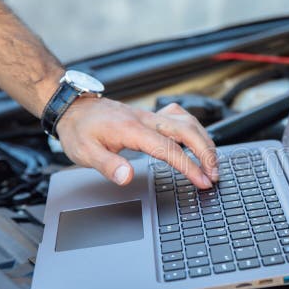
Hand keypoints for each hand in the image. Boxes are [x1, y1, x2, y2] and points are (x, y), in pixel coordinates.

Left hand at [56, 98, 218, 188]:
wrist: (73, 108)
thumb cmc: (79, 130)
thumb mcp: (85, 153)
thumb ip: (108, 166)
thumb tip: (126, 178)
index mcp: (132, 130)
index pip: (170, 149)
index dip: (190, 166)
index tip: (203, 181)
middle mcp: (146, 119)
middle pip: (187, 131)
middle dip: (206, 153)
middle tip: (215, 174)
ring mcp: (150, 115)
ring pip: (188, 122)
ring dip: (205, 141)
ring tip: (213, 162)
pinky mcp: (151, 115)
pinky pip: (180, 116)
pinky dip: (195, 128)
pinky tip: (198, 139)